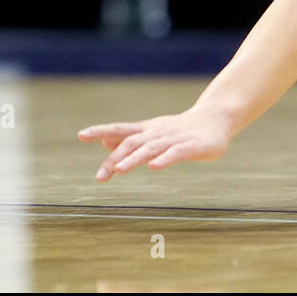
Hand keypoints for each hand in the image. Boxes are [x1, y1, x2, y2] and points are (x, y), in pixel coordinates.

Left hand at [77, 107, 234, 180]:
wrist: (215, 119)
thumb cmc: (181, 129)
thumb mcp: (153, 132)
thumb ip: (131, 138)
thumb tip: (105, 142)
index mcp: (147, 130)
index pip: (120, 129)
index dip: (100, 131)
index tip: (81, 135)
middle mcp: (157, 133)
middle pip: (132, 143)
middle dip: (115, 159)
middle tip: (100, 176)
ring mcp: (174, 139)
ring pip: (151, 148)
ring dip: (134, 159)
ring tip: (119, 170)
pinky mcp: (192, 147)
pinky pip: (176, 153)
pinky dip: (164, 159)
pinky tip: (155, 166)